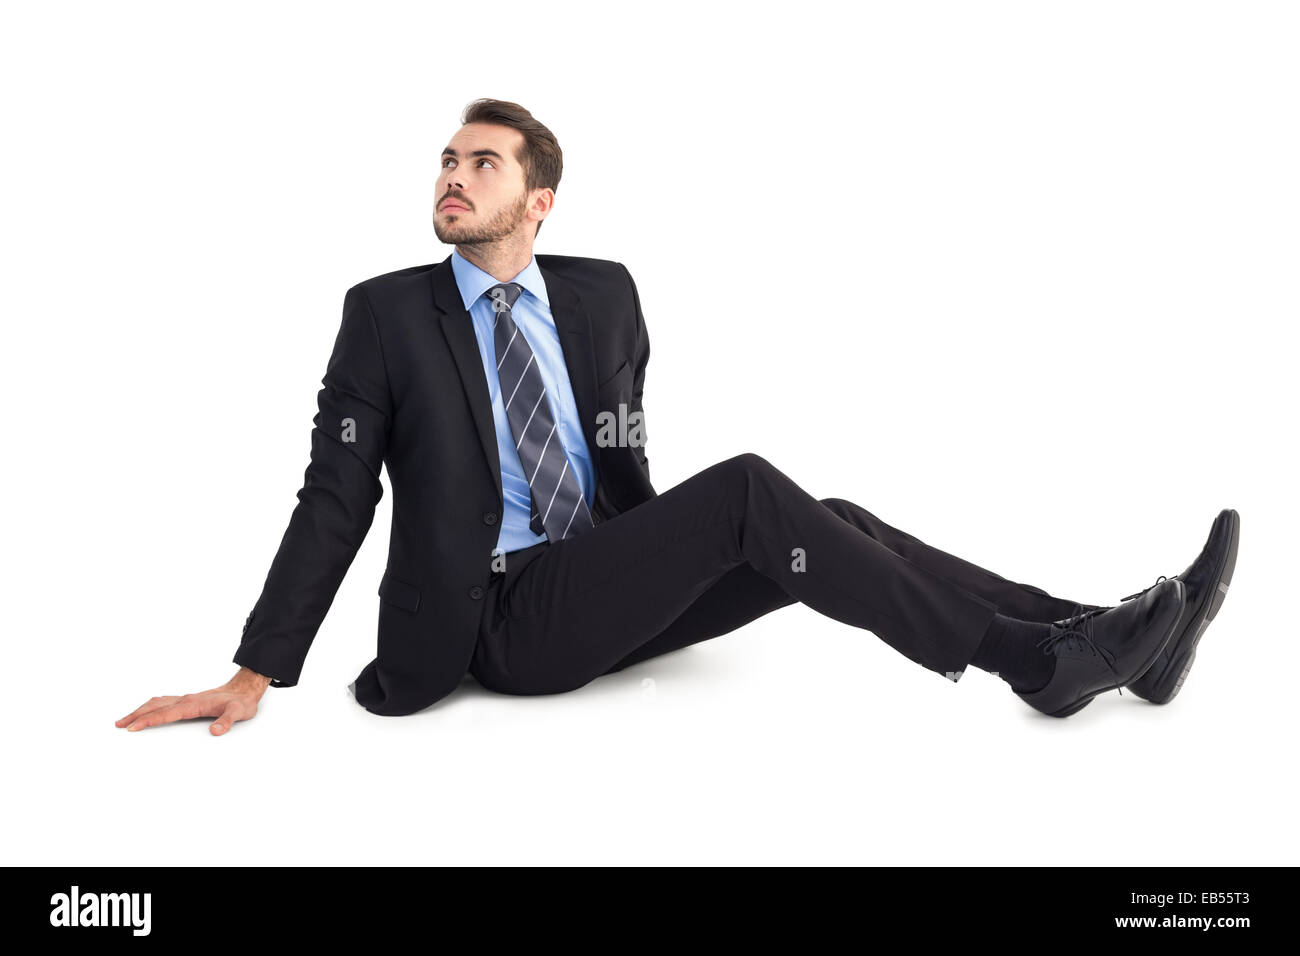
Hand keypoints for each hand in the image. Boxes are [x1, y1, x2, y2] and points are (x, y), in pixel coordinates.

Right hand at [115, 667, 272, 735]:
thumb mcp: (239, 713)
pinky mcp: (187, 701)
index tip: (133, 727)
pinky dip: (150, 707)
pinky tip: (146, 711)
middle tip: (118, 725)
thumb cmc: (241, 702)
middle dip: (136, 716)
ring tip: (124, 720)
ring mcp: (185, 699)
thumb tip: (216, 731)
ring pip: (157, 703)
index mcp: (194, 704)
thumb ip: (227, 721)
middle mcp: (186, 700)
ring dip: (140, 711)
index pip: (166, 713)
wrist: (244, 689)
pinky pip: (163, 702)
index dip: (149, 721)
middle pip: (155, 707)